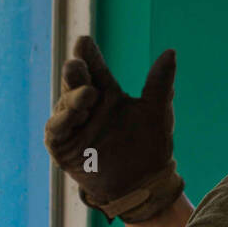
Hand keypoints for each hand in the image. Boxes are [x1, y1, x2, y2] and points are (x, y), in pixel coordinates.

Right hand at [44, 36, 183, 222]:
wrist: (143, 185)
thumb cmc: (150, 148)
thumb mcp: (157, 113)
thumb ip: (160, 84)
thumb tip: (171, 51)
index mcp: (107, 93)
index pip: (95, 68)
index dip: (89, 55)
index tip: (84, 41)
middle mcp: (87, 106)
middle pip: (75, 81)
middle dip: (75, 71)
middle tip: (78, 62)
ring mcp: (73, 125)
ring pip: (65, 104)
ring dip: (73, 97)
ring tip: (88, 94)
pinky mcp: (62, 146)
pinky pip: (57, 129)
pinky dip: (62, 121)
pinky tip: (73, 115)